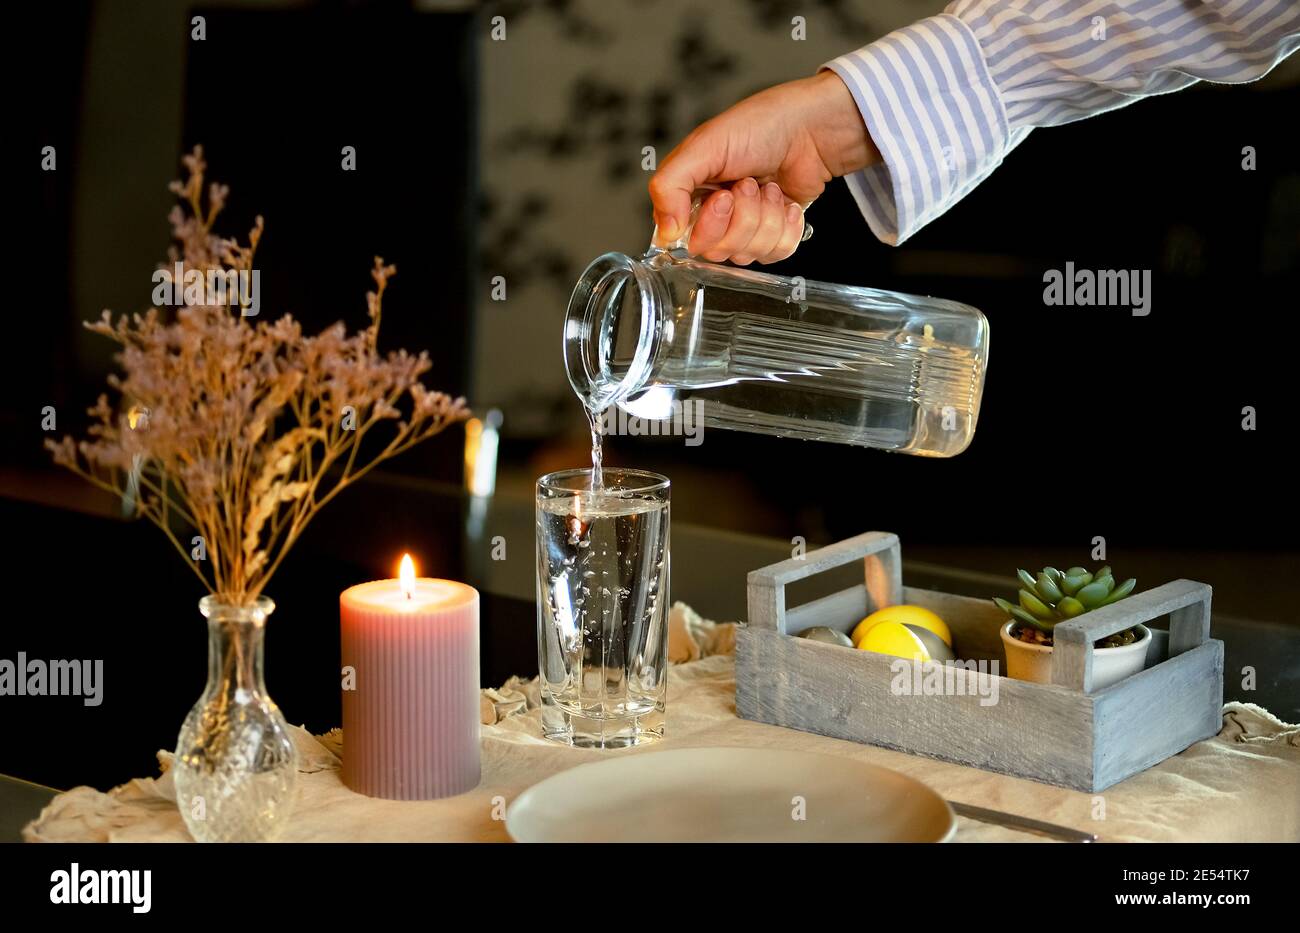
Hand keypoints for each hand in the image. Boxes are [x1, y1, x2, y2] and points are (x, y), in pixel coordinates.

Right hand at [649, 70, 878, 264]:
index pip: (687, 240)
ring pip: (749, 253)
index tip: (724, 195)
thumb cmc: (760, 126)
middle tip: (749, 184)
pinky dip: (786, 226)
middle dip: (743, 216)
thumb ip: (668, 187)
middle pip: (719, 251)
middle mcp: (715, 216)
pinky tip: (785, 202)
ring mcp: (746, 227)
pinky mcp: (775, 234)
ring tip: (769, 187)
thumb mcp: (703, 147)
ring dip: (766, 217)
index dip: (710, 224)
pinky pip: (776, 254)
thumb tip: (664, 234)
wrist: (812, 129)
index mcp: (690, 195)